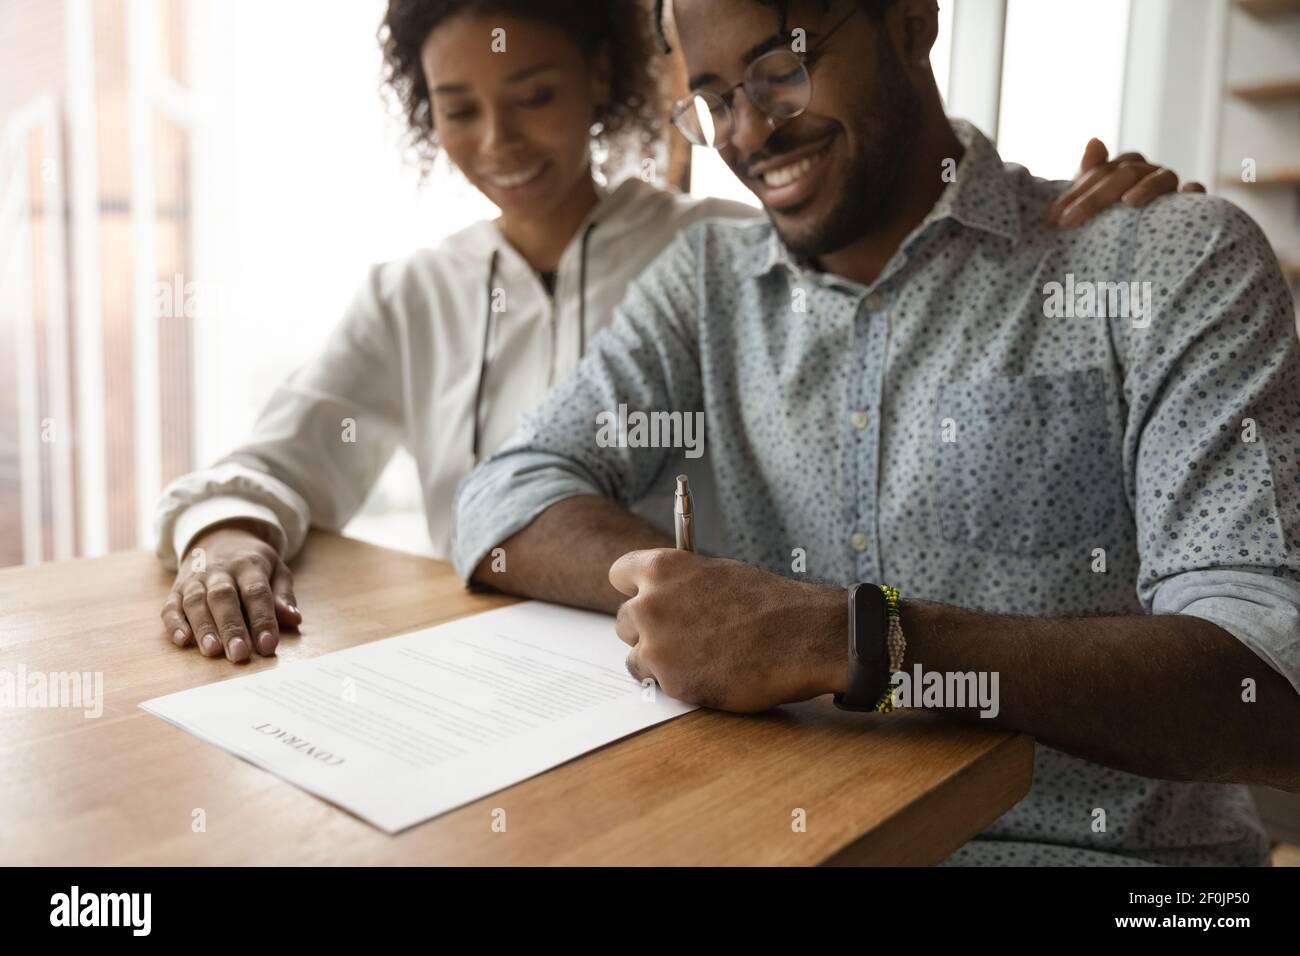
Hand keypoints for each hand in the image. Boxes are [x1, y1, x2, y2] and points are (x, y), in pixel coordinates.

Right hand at [161, 520, 301, 662]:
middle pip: (223, 597)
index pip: (256, 592)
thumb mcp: (276, 569)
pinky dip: (174, 623)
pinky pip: (171, 605)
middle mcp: (219, 570)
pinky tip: (182, 640)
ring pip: (196, 601)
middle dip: (231, 627)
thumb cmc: (253, 563)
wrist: (220, 536)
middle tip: (238, 654)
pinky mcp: (177, 589)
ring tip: (212, 651)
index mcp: (249, 565)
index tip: (267, 646)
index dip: (262, 619)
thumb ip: (283, 595)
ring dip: (203, 627)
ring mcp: (195, 579)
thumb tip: (294, 619)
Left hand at [609, 549, 844, 711]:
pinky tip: (706, 673)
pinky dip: (675, 681)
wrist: (801, 637)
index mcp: (661, 568)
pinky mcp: (669, 681)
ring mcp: (656, 645)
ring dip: (657, 658)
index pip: (618, 574)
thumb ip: (679, 583)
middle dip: (647, 629)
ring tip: (696, 656)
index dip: (635, 588)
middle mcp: (650, 604)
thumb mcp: (716, 572)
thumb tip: (662, 594)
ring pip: (635, 655)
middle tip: (681, 635)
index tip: (647, 598)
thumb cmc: (767, 603)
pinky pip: (655, 682)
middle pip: (623, 620)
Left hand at [1048, 138, 1205, 227]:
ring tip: (1128, 202)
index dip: (1077, 190)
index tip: (1055, 216)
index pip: (1103, 169)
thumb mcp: (1097, 202)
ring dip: (1147, 187)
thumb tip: (1094, 140)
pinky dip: (1193, 193)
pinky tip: (1186, 194)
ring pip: (1163, 177)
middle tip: (1069, 221)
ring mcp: (1173, 188)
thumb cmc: (1116, 222)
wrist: (1155, 249)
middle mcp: (1149, 173)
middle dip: (1095, 197)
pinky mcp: (1194, 204)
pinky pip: (1197, 194)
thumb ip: (1089, 177)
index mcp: (1126, 170)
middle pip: (1127, 173)